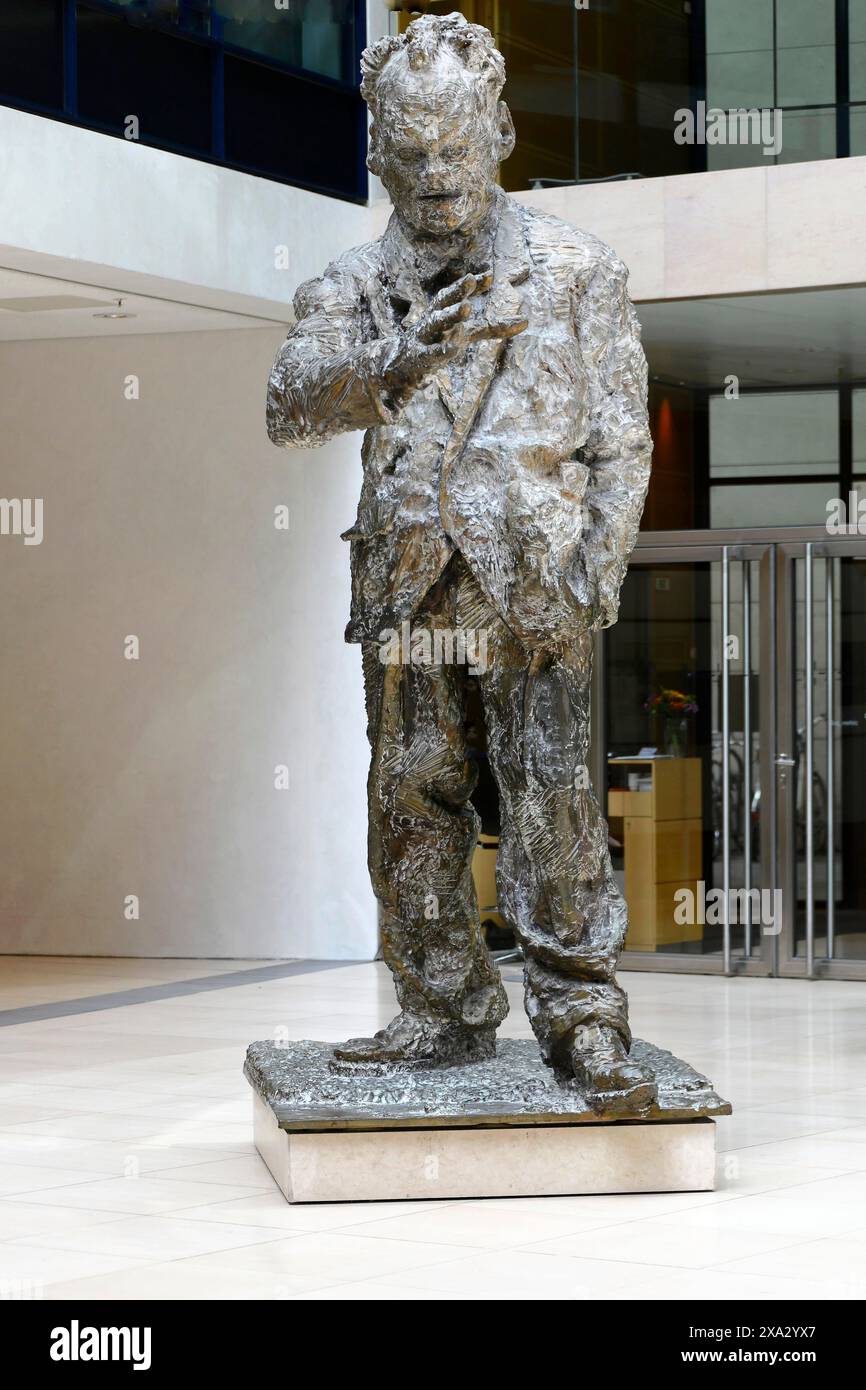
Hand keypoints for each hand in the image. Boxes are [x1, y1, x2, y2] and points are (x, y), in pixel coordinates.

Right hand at [381, 272, 527, 399]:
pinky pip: (432, 352)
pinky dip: (442, 350)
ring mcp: (427, 337)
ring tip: (466, 307)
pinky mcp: (420, 356)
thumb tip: (527, 322)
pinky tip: (453, 348)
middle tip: (470, 279)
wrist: (401, 364)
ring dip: (452, 314)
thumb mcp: (466, 334)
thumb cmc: (437, 342)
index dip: (475, 286)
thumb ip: (493, 327)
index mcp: (445, 311)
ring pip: (438, 322)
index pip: (461, 295)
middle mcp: (435, 319)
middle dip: (458, 290)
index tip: (490, 275)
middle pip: (446, 301)